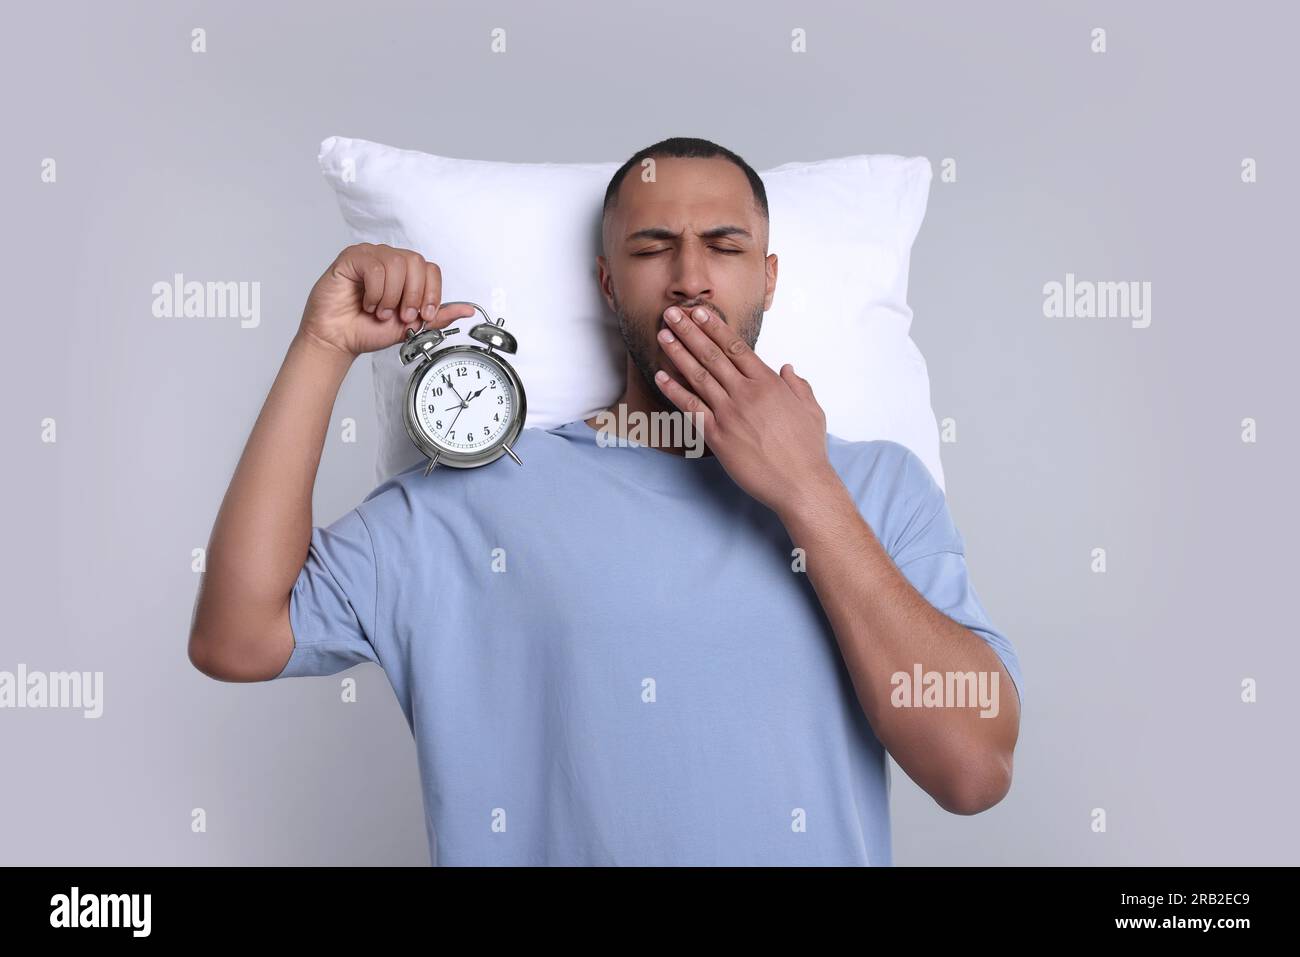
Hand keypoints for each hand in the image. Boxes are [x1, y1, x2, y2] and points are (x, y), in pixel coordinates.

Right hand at [299, 243, 476, 357]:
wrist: (339, 340)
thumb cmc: (368, 329)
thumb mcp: (412, 326)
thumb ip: (438, 316)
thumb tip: (468, 311)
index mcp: (406, 274)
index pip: (431, 269)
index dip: (431, 293)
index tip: (424, 315)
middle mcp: (390, 260)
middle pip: (417, 262)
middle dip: (414, 295)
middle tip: (402, 315)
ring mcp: (370, 256)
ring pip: (396, 263)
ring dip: (392, 295)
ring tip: (380, 311)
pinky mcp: (352, 258)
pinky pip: (374, 266)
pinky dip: (375, 291)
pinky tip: (367, 303)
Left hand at [654, 305, 838, 513]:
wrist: (800, 483)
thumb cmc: (808, 449)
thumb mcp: (812, 409)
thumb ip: (798, 385)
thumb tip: (786, 368)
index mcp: (768, 383)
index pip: (736, 346)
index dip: (714, 327)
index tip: (699, 312)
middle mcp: (746, 393)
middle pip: (712, 355)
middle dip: (689, 331)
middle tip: (672, 313)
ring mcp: (730, 414)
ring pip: (698, 376)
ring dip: (678, 353)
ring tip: (662, 335)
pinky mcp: (718, 436)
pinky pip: (691, 408)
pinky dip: (675, 391)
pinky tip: (661, 377)